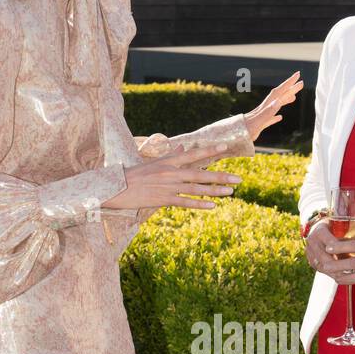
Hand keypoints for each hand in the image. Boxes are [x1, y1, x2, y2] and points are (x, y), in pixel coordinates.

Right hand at [103, 143, 243, 211]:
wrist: (116, 187)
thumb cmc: (134, 175)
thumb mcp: (153, 162)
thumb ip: (171, 156)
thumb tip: (183, 148)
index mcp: (168, 161)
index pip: (193, 154)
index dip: (209, 150)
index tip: (225, 147)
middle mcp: (170, 172)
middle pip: (200, 173)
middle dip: (221, 176)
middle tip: (239, 179)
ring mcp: (167, 186)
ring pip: (196, 188)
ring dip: (215, 191)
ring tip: (231, 192)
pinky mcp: (163, 199)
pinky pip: (185, 202)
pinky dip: (200, 204)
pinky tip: (212, 206)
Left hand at [243, 71, 303, 142]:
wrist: (233, 137)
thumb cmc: (245, 132)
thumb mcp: (258, 122)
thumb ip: (268, 112)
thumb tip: (278, 100)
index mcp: (266, 108)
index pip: (279, 92)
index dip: (289, 84)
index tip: (298, 75)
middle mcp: (264, 110)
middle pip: (279, 96)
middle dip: (290, 88)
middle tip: (301, 83)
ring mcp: (261, 117)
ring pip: (276, 105)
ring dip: (285, 99)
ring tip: (294, 97)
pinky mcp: (259, 125)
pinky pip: (270, 118)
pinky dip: (276, 116)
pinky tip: (280, 117)